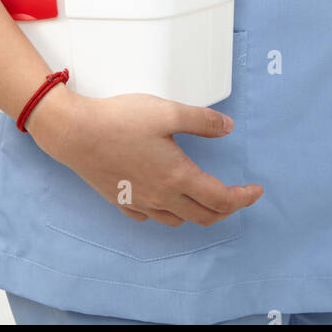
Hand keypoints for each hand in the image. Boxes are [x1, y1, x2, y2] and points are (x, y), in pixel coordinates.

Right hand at [27, 88, 263, 227]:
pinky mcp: (120, 200)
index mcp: (178, 177)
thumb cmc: (120, 121)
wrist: (75, 133)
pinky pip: (149, 216)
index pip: (221, 199)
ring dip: (197, 212)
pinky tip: (162, 199)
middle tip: (236, 196)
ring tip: (202, 196)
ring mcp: (139, 202)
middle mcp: (161, 197)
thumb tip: (228, 128)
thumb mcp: (167, 112)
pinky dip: (164, 212)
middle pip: (203, 216)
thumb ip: (202, 121)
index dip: (243, 198)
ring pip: (177, 219)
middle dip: (226, 209)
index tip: (256, 191)